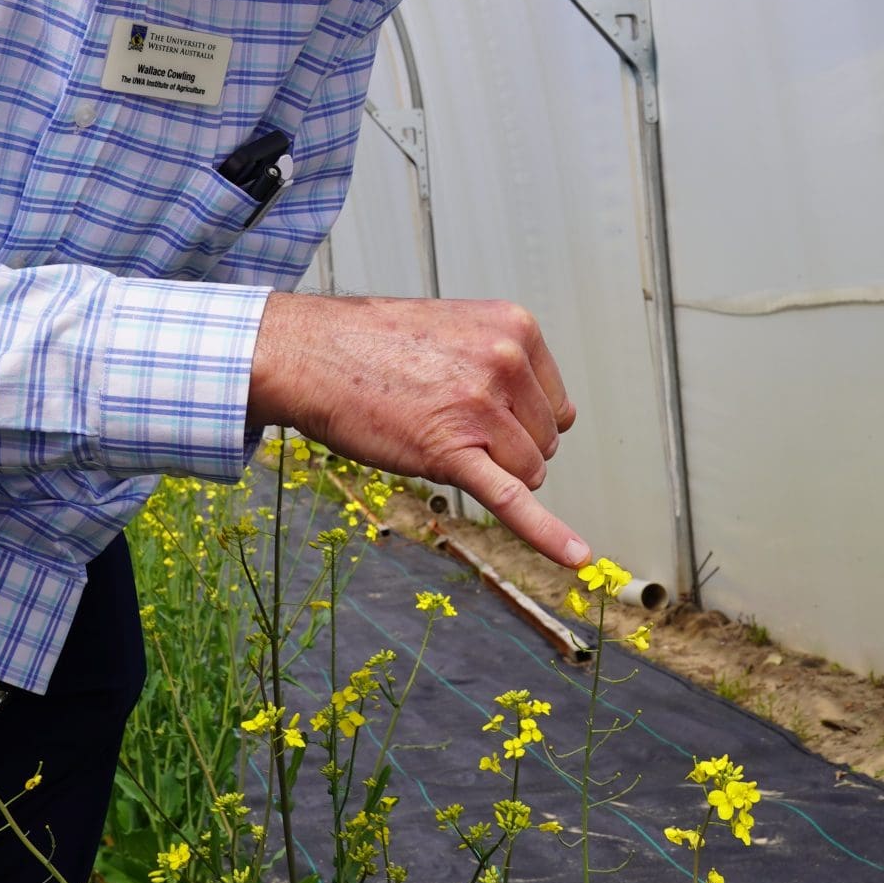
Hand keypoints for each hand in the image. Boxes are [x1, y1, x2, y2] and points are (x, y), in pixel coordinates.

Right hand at [250, 291, 587, 567]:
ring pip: (527, 472)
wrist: (308, 353)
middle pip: (544, 441)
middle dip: (501, 445)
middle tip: (443, 419)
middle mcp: (506, 361)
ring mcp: (481, 408)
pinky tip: (574, 555)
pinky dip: (546, 534)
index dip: (517, 419)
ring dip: (486, 470)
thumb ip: (505, 363)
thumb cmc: (370, 344)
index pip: (556, 405)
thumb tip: (556, 417)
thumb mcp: (453, 328)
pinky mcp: (452, 452)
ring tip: (433, 436)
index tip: (475, 411)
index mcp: (515, 327)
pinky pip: (511, 501)